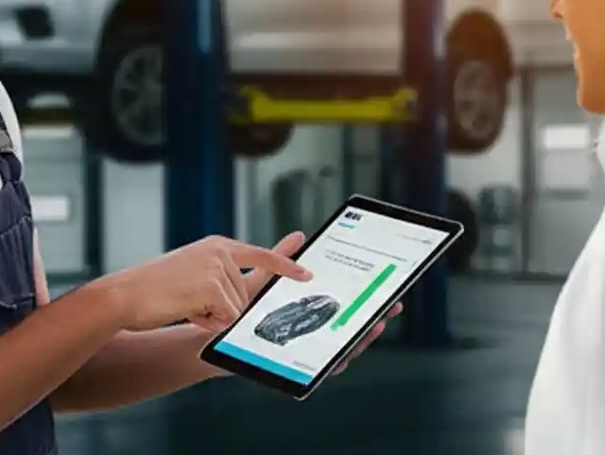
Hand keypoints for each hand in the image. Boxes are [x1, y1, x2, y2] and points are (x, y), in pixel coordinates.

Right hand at [97, 236, 311, 332]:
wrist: (124, 295)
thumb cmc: (153, 292)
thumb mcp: (191, 278)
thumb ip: (219, 283)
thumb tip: (241, 309)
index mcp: (216, 247)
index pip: (259, 255)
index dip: (285, 264)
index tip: (306, 272)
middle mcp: (220, 252)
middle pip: (245, 297)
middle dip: (222, 311)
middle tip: (188, 304)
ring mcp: (217, 267)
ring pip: (236, 310)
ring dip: (212, 317)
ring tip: (183, 305)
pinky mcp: (212, 285)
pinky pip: (226, 318)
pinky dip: (207, 323)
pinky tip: (185, 310)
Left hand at [245, 231, 401, 376]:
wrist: (212, 333)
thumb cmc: (237, 309)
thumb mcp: (263, 281)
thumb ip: (281, 260)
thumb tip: (299, 235)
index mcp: (308, 315)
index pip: (343, 309)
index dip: (366, 301)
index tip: (387, 289)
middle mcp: (311, 336)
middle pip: (349, 329)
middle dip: (374, 319)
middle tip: (393, 306)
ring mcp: (305, 353)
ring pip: (341, 350)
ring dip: (363, 340)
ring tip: (376, 326)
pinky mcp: (293, 368)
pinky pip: (319, 370)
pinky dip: (336, 363)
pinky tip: (346, 354)